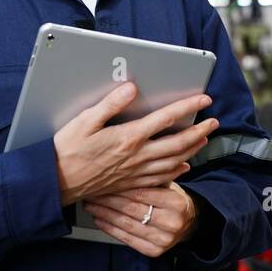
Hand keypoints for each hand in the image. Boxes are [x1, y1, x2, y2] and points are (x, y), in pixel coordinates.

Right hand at [53, 83, 219, 205]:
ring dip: (193, 149)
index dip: (188, 106)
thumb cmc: (67, 150)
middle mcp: (137, 156)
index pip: (166, 118)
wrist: (57, 182)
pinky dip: (176, 171)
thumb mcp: (85, 120)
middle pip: (178, 142)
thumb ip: (111, 104)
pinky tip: (183, 166)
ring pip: (174, 160)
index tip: (204, 98)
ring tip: (204, 139)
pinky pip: (161, 177)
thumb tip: (131, 88)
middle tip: (214, 121)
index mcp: (128, 137)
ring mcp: (136, 171)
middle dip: (199, 130)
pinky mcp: (131, 182)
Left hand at [82, 183, 198, 257]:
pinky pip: (127, 239)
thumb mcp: (168, 184)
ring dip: (104, 214)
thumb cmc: (173, 200)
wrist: (187, 223)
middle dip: (107, 200)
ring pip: (126, 224)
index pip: (141, 194)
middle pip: (131, 209)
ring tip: (91, 205)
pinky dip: (110, 228)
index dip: (119, 188)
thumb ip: (149, 179)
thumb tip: (119, 169)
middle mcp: (171, 223)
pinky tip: (99, 219)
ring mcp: (163, 239)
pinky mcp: (154, 251)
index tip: (103, 182)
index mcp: (176, 203)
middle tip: (92, 192)